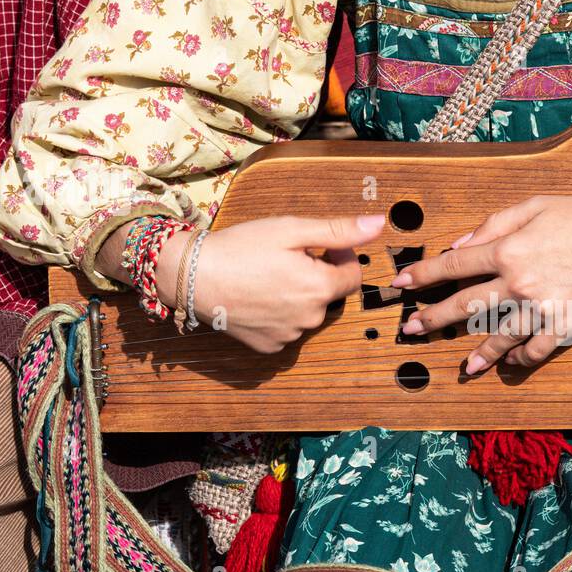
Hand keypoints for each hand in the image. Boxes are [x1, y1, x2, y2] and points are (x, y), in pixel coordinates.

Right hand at [151, 214, 383, 353]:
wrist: (191, 277)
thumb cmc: (240, 248)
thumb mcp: (290, 230)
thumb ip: (339, 231)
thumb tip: (379, 224)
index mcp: (320, 289)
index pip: (354, 275)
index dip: (340, 256)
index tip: (318, 245)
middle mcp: (310, 318)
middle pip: (330, 294)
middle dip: (317, 275)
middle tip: (284, 258)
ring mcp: (289, 336)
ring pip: (307, 311)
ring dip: (298, 294)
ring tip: (266, 276)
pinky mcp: (269, 346)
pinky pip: (286, 327)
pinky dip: (279, 313)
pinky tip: (257, 297)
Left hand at [392, 196, 571, 372]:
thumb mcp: (535, 206)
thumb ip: (494, 224)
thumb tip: (459, 243)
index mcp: (508, 250)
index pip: (454, 266)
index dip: (423, 275)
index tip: (402, 284)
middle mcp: (518, 283)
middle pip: (465, 306)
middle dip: (434, 318)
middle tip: (413, 329)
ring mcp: (541, 308)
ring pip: (499, 336)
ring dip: (479, 353)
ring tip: (466, 366)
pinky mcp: (564, 325)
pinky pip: (536, 350)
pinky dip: (521, 359)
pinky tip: (510, 363)